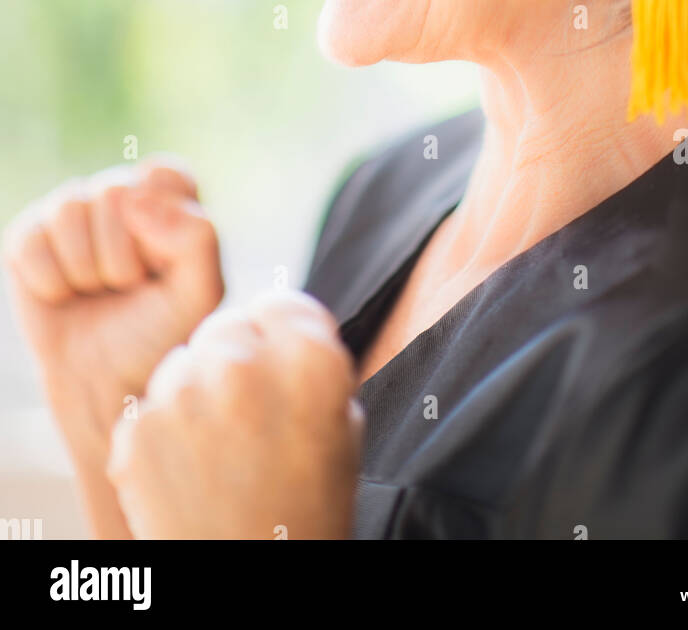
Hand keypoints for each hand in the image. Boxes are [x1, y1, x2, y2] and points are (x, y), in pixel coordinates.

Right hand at [2, 157, 223, 455]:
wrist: (105, 381)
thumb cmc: (158, 331)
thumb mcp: (200, 290)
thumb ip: (195, 235)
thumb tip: (135, 198)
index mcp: (168, 198)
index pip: (163, 175)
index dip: (162, 224)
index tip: (161, 266)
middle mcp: (120, 195)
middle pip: (115, 192)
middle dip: (122, 256)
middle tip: (127, 287)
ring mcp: (73, 211)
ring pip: (69, 208)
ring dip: (86, 268)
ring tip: (97, 291)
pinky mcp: (30, 236)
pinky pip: (32, 240)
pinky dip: (51, 281)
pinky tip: (65, 296)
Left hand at [106, 291, 363, 539]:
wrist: (250, 595)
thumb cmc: (305, 517)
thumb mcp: (341, 429)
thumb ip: (313, 368)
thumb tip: (278, 332)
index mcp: (309, 361)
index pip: (282, 302)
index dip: (281, 333)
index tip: (279, 359)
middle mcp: (243, 365)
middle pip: (227, 327)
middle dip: (235, 360)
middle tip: (246, 415)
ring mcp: (183, 397)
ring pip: (182, 363)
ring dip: (195, 392)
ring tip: (217, 452)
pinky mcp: (136, 433)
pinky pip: (148, 408)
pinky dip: (160, 434)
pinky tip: (187, 473)